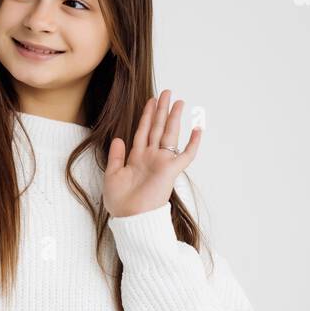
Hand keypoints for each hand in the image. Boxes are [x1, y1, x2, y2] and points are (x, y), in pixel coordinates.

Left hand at [103, 89, 201, 217]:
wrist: (131, 217)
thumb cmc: (120, 202)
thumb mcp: (112, 175)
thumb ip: (116, 156)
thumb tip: (119, 138)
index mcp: (136, 157)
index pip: (143, 131)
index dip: (147, 116)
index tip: (151, 101)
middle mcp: (151, 157)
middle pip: (158, 128)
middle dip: (162, 110)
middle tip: (167, 93)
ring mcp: (162, 162)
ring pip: (169, 134)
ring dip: (174, 118)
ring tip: (178, 101)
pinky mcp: (171, 171)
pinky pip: (186, 155)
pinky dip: (193, 143)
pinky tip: (197, 129)